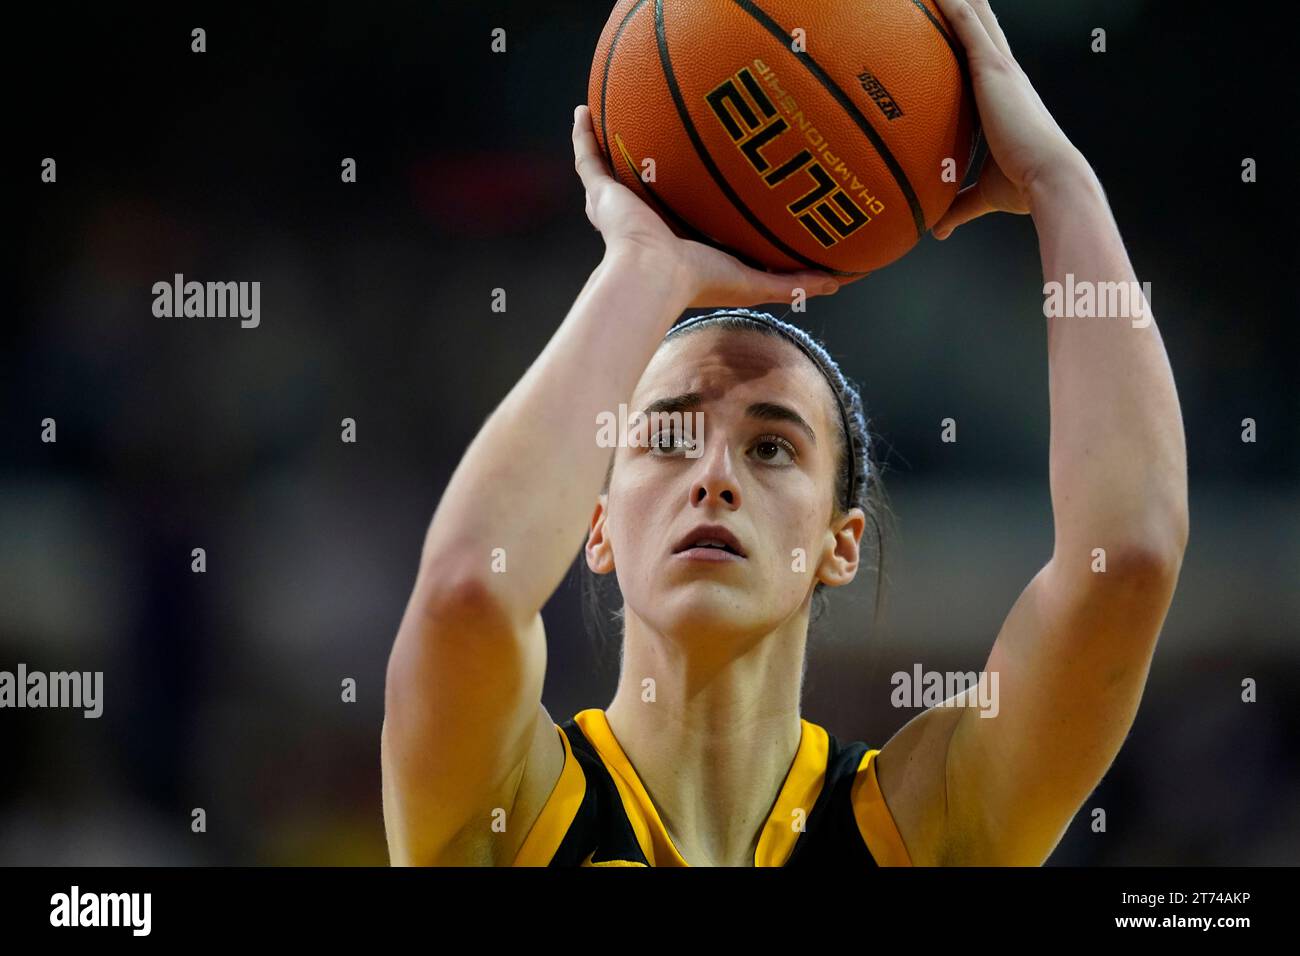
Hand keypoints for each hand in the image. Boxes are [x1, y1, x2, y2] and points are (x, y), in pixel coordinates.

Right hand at [571, 104, 840, 307]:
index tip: (708, 182)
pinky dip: (582, 136)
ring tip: (618, 117)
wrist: (653, 277)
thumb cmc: (699, 282)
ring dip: (615, 146)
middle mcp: (646, 222)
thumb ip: (793, 280)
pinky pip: (588, 159)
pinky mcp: (602, 195)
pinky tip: (583, 112)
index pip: (686, 215)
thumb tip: (839, 281)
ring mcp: (620, 207)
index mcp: (677, 240)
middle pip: (649, 189)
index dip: (694, 200)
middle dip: (652, 171)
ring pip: (614, 171)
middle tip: (665, 145)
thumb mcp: (756, 281)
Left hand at [931, 0, 1089, 238]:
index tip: (961, 24)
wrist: (1050, 180)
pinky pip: (967, 25)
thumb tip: (938, 227)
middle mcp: (1007, 77)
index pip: (986, 62)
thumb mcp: (982, 193)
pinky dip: (953, 6)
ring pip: (976, 19)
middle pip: (983, 30)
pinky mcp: (993, 69)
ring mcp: (1001, 70)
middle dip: (968, 9)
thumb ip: (958, 205)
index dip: (977, 40)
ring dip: (960, 1)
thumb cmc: (1025, 188)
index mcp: (1007, 99)